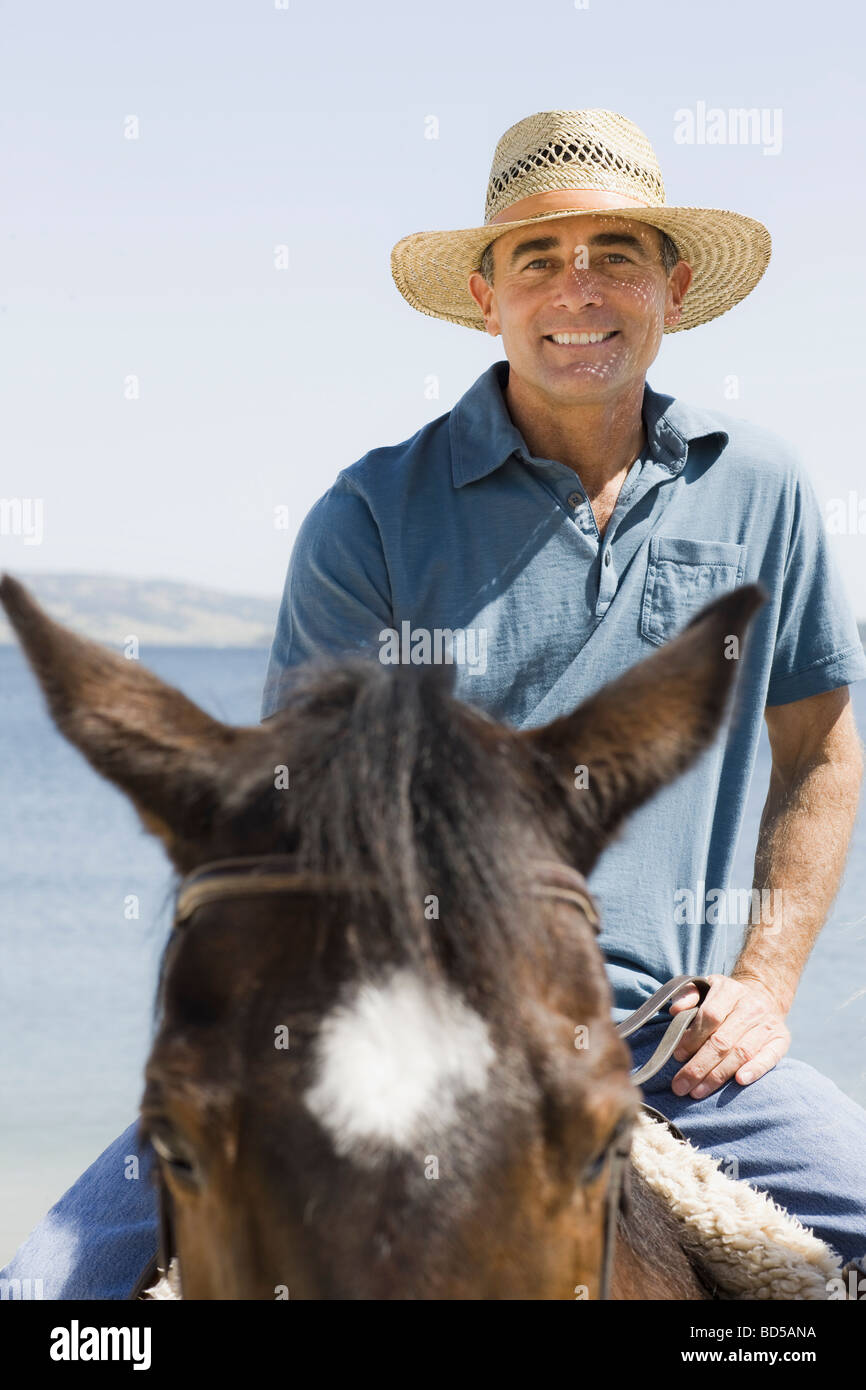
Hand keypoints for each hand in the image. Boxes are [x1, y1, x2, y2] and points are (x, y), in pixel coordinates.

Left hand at [666, 973, 790, 1098]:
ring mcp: (767, 1024)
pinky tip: (740, 1081)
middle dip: (699, 1066)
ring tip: (698, 1091)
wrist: (762, 996)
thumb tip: (676, 1010)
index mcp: (730, 991)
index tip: (677, 1055)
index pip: (710, 1016)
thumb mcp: (704, 987)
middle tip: (680, 1085)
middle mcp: (751, 1006)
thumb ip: (687, 994)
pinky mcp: (781, 1040)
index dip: (692, 1038)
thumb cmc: (723, 999)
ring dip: (718, 1076)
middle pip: (722, 1040)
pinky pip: (769, 1057)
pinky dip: (755, 1069)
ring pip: (741, 1053)